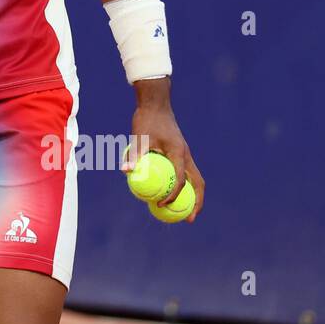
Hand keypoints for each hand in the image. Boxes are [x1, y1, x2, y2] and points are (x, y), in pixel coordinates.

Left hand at [122, 78, 204, 221]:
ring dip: (194, 196)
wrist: (156, 104)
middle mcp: (186, 155)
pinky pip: (186, 173)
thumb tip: (125, 171)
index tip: (162, 204)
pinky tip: (172, 195)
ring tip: (186, 213)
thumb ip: (134, 154)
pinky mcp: (181, 153)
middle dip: (196, 203)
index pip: (180, 179)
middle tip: (189, 220)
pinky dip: (184, 186)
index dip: (174, 194)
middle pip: (198, 184)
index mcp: (178, 153)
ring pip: (196, 179)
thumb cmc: (146, 120)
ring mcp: (186, 154)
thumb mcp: (138, 137)